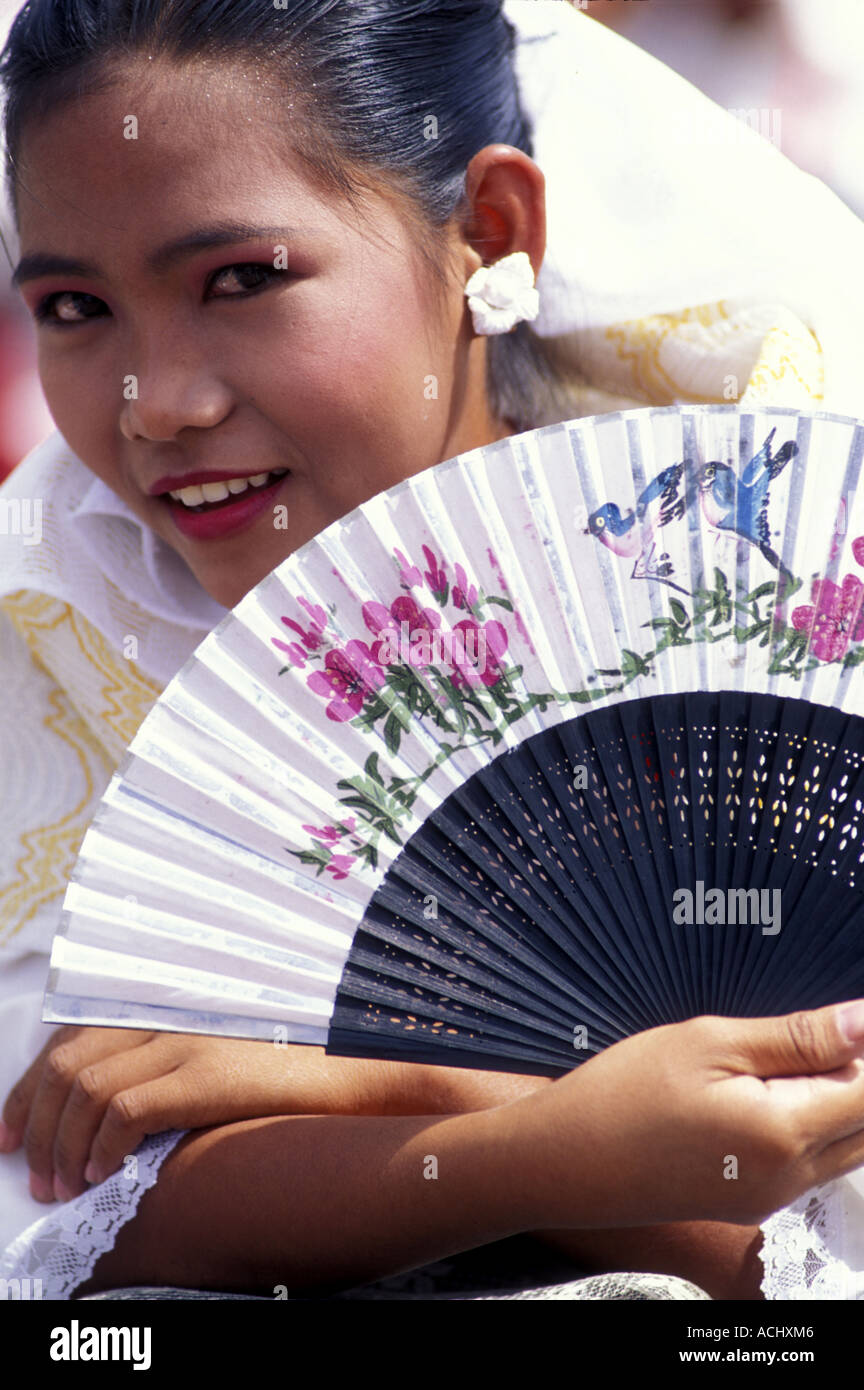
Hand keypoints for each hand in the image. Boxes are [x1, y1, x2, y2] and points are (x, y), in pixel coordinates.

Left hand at [0, 1025, 546, 1203]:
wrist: (376, 1068)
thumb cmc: (310, 1069)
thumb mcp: (233, 1057)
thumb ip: (182, 1067)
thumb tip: (126, 1114)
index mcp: (175, 1006)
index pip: (76, 1034)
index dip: (32, 1085)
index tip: (15, 1129)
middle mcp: (174, 1013)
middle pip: (66, 1058)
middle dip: (31, 1118)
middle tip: (27, 1168)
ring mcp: (191, 1040)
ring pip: (83, 1086)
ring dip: (58, 1143)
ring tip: (60, 1185)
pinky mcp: (211, 1074)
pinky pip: (122, 1110)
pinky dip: (97, 1147)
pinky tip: (98, 1176)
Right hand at [506, 1001, 863, 1229]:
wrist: (565, 1160)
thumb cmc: (624, 1094)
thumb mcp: (710, 1043)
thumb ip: (797, 1038)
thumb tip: (863, 1024)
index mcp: (783, 1134)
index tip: (848, 1017)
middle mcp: (788, 1178)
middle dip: (856, 1073)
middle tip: (820, 1030)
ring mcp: (770, 1198)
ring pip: (843, 1147)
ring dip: (837, 1099)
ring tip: (790, 1053)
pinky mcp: (749, 1203)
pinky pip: (809, 1164)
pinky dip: (812, 1123)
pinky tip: (767, 1087)